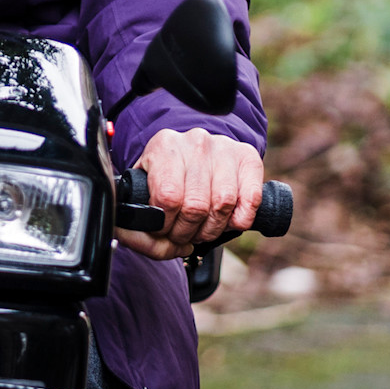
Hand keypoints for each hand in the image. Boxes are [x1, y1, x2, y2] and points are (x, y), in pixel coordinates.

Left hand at [116, 127, 263, 259]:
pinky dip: (239, 221)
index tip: (162, 231)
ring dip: (212, 230)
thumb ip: (139, 221)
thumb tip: (157, 246)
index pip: (168, 197)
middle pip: (196, 206)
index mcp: (164, 146)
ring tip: (201, 230)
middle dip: (187, 233)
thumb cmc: (166, 175)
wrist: (192, 150)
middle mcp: (196, 142)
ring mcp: (224, 147)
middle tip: (182, 236)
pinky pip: (250, 200)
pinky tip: (226, 222)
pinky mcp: (248, 157)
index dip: (165, 225)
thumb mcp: (143, 189)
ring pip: (223, 205)